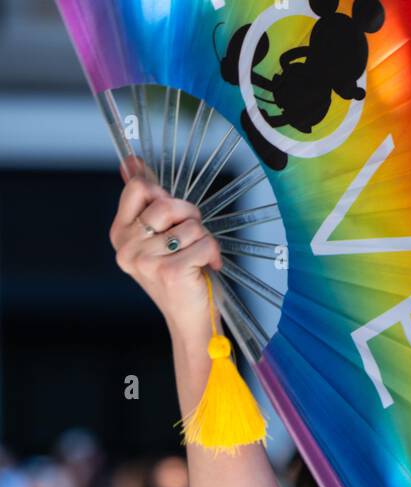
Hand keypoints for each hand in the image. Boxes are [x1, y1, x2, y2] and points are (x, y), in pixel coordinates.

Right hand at [110, 156, 222, 349]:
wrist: (190, 323)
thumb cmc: (178, 280)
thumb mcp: (157, 239)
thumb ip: (145, 202)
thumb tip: (131, 161)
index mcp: (120, 234)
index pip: (139, 187)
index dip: (164, 195)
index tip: (173, 216)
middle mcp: (127, 248)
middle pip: (166, 203)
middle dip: (189, 216)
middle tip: (193, 238)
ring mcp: (146, 261)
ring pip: (189, 224)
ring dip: (203, 238)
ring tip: (199, 258)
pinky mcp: (170, 271)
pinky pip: (203, 242)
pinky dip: (213, 253)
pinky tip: (208, 268)